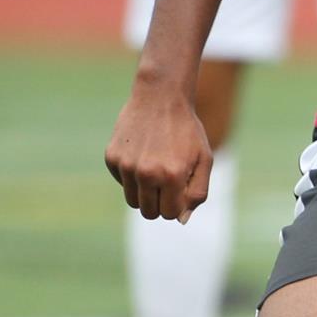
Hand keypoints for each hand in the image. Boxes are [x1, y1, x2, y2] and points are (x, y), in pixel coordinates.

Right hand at [104, 77, 212, 223]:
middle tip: (168, 183)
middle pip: (149, 212)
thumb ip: (197, 193)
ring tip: (156, 170)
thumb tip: (181, 219)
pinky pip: (122, 182)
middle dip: (161, 204)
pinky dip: (132, 176)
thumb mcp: (204, 160)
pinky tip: (143, 154)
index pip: (171, 214)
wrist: (160, 97)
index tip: (181, 189)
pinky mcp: (112, 158)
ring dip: (146, 192)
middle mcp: (146, 173)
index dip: (178, 205)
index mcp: (172, 176)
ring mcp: (126, 166)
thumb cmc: (186, 131)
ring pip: (133, 201)